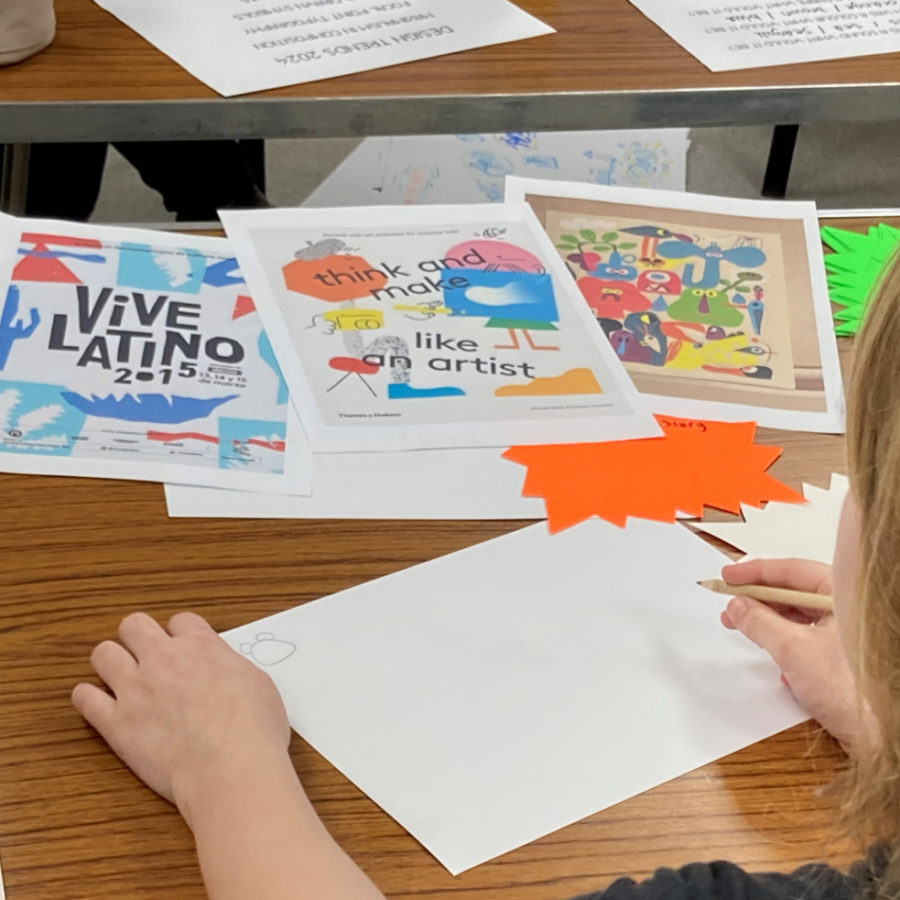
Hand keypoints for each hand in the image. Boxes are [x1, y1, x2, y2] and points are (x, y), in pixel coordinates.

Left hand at [72, 612, 290, 825]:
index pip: (181, 620)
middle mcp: (164, 660)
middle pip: (134, 625)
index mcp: (201, 647)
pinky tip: (97, 703)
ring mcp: (137, 689)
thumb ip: (231, 668)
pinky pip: (85, 699)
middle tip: (147, 656)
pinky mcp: (117, 724)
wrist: (231, 767)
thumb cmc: (253, 730)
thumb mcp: (258, 683)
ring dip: (111, 661)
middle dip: (139, 637)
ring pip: (103, 654)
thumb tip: (225, 669)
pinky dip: (88, 698)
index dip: (181, 634)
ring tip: (121, 678)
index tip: (182, 647)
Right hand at [720, 558, 867, 754]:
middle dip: (759, 599)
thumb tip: (738, 606)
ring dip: (770, 625)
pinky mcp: (843, 660)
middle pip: (795, 594)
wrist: (880, 737)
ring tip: (746, 630)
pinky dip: (787, 647)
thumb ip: (759, 622)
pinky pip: (808, 641)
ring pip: (800, 619)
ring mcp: (847, 636)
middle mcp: (848, 611)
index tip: (730, 576)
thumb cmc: (854, 691)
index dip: (756, 572)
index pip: (793, 571)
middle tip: (731, 602)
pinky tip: (779, 665)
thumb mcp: (792, 648)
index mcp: (844, 596)